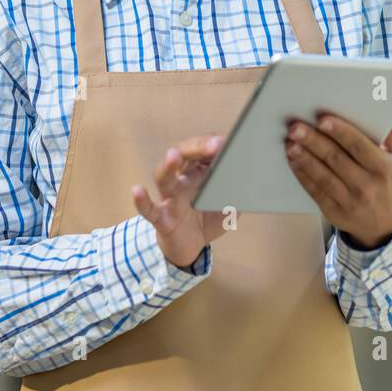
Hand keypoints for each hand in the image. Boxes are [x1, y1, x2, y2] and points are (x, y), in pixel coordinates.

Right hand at [132, 134, 228, 267]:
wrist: (191, 248)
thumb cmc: (208, 218)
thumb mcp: (230, 204)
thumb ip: (239, 190)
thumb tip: (254, 177)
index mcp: (200, 172)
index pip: (205, 150)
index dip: (215, 144)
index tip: (230, 142)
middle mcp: (183, 179)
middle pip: (183, 155)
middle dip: (197, 147)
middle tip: (213, 144)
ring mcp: (170, 198)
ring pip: (164, 178)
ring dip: (169, 166)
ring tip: (173, 155)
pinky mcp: (161, 218)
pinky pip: (149, 209)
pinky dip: (142, 201)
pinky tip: (137, 191)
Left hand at [284, 109, 391, 249]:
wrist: (387, 227)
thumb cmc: (389, 184)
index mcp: (384, 169)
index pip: (359, 146)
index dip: (340, 132)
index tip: (322, 120)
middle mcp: (367, 186)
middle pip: (336, 159)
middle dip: (314, 142)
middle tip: (296, 127)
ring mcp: (350, 202)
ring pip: (323, 176)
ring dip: (304, 158)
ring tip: (290, 143)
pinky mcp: (335, 213)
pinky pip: (316, 192)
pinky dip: (303, 175)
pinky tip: (294, 161)